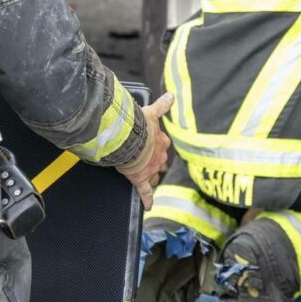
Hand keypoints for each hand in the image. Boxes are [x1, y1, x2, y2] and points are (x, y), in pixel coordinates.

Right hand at [118, 92, 173, 208]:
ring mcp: (150, 169)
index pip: (161, 145)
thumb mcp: (151, 112)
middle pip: (159, 161)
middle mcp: (159, 156)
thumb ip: (162, 105)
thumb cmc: (138, 124)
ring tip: (145, 177)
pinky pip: (146, 192)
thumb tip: (171, 95)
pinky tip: (149, 206)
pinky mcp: (141, 179)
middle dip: (154, 161)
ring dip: (151, 176)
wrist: (129, 138)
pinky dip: (148, 199)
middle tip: (145, 160)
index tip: (150, 145)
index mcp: (161, 141)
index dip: (156, 146)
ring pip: (154, 175)